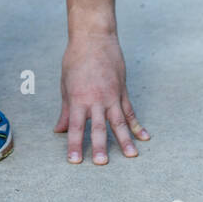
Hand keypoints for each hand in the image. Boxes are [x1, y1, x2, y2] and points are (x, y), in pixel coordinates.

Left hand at [54, 31, 148, 163]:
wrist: (94, 37)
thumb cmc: (75, 59)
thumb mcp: (65, 84)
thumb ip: (64, 110)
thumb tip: (58, 130)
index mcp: (78, 98)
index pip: (74, 126)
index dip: (74, 144)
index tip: (74, 161)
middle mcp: (95, 99)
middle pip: (98, 127)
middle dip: (99, 146)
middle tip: (102, 164)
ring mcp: (111, 95)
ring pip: (119, 122)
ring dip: (125, 140)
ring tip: (132, 156)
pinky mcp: (122, 90)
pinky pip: (130, 111)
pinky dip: (137, 125)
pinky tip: (144, 137)